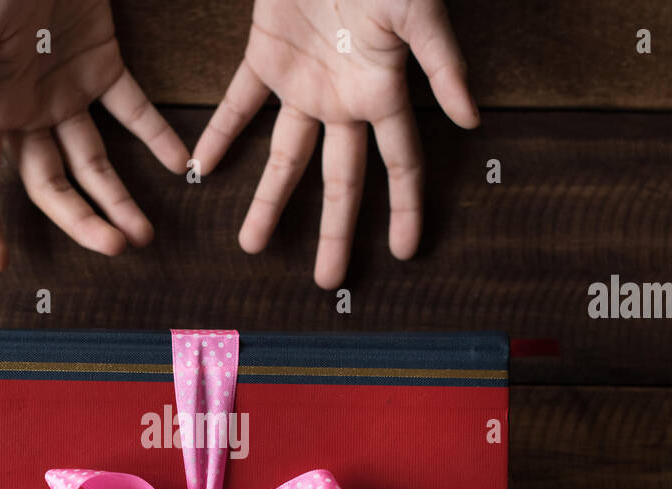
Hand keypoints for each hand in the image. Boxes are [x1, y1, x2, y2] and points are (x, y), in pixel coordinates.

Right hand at [0, 0, 188, 270]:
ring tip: (145, 232)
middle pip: (50, 184)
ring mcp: (65, 92)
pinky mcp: (103, 66)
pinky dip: (156, 137)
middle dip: (80, 220)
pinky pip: (132, 111)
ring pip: (93, 161)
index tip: (1, 264)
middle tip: (115, 248)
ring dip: (119, 197)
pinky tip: (181, 164)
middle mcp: (26, 111)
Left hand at [193, 0, 477, 287]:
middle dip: (335, 231)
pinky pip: (238, 104)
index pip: (400, 165)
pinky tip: (201, 168)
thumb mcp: (419, 12)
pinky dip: (220, 135)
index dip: (406, 209)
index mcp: (383, 92)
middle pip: (340, 180)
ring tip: (251, 244)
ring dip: (269, 200)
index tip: (407, 253)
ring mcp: (304, 82)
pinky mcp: (265, 55)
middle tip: (326, 279)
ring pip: (285, 157)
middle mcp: (344, 99)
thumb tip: (470, 120)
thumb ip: (443, 64)